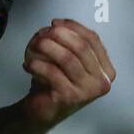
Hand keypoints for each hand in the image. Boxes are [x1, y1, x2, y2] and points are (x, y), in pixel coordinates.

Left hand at [21, 18, 115, 132]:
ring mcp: (87, 91)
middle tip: (42, 32)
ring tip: (33, 45)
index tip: (55, 22)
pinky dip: (37, 64)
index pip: (93, 40)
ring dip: (48, 47)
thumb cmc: (58, 83)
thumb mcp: (70, 60)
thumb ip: (71, 41)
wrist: (44, 111)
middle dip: (59, 35)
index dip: (73, 27)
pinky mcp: (70, 97)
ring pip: (67, 58)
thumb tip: (58, 24)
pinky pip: (52, 72)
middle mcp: (102, 81)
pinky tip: (28, 64)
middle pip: (81, 47)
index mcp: (106, 70)